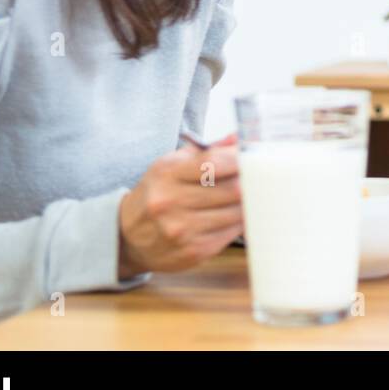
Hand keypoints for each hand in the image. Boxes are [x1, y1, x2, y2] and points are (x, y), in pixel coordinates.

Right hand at [117, 132, 243, 278]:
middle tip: (261, 177)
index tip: (253, 156)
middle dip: (252, 181)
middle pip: (232, 189)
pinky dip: (240, 222)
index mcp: (167, 174)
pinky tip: (238, 215)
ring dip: (250, 203)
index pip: (215, 163)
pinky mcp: (194, 252)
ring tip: (253, 195)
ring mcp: (182, 230)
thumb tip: (240, 138)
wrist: (127, 236)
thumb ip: (207, 151)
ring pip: (236, 212)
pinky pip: (231, 233)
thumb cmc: (157, 193)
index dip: (241, 158)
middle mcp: (171, 202)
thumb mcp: (172, 165)